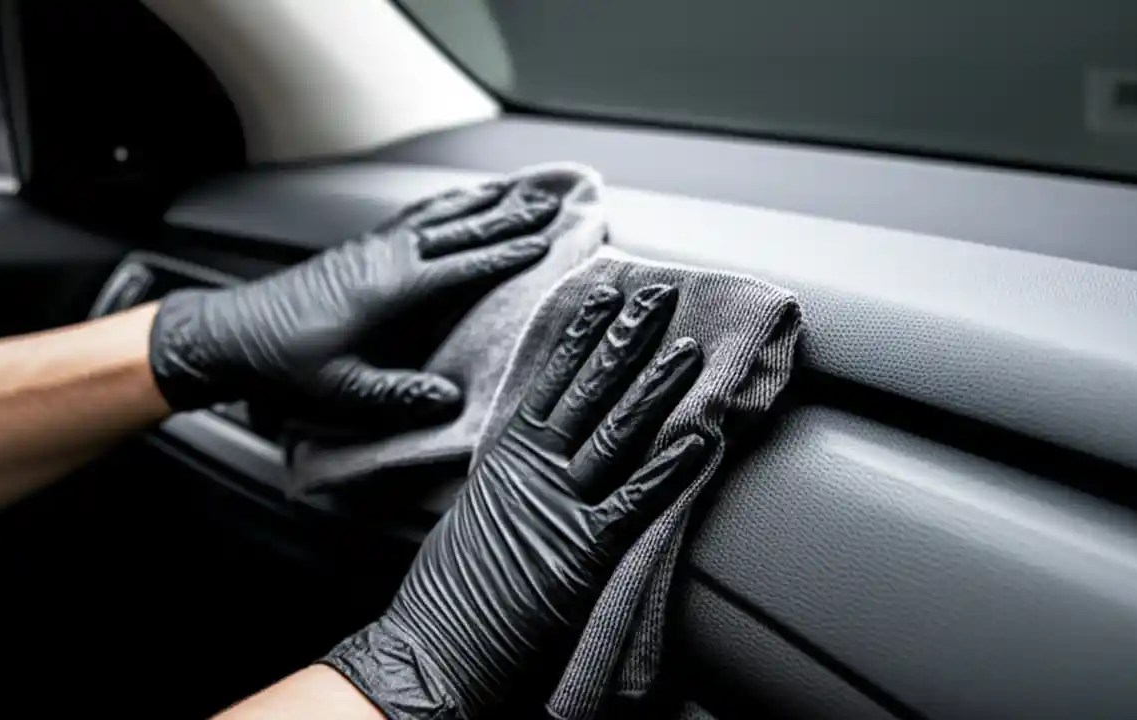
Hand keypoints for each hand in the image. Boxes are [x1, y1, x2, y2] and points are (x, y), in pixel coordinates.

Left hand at [148, 180, 559, 423]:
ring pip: (442, 213)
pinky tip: (465, 200)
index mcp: (390, 290)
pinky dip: (450, 203)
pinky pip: (418, 215)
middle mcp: (388, 257)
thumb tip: (449, 400)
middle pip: (461, 227)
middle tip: (552, 201)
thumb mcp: (342, 391)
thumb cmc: (286, 363)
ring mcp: (375, 246)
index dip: (507, 253)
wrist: (234, 333)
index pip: (462, 265)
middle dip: (510, 214)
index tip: (546, 241)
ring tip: (522, 188)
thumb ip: (397, 395)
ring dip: (485, 200)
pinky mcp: (363, 246)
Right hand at [324, 284, 708, 718]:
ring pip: (617, 432)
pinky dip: (668, 469)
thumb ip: (521, 464)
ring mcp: (561, 504)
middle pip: (590, 390)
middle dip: (627, 340)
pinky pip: (634, 501)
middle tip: (657, 295)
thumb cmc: (460, 575)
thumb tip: (549, 435)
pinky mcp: (584, 549)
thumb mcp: (486, 500)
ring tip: (687, 349)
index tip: (607, 294)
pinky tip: (698, 437)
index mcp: (510, 450)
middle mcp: (537, 467)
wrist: (438, 634)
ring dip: (656, 389)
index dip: (584, 333)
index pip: (554, 377)